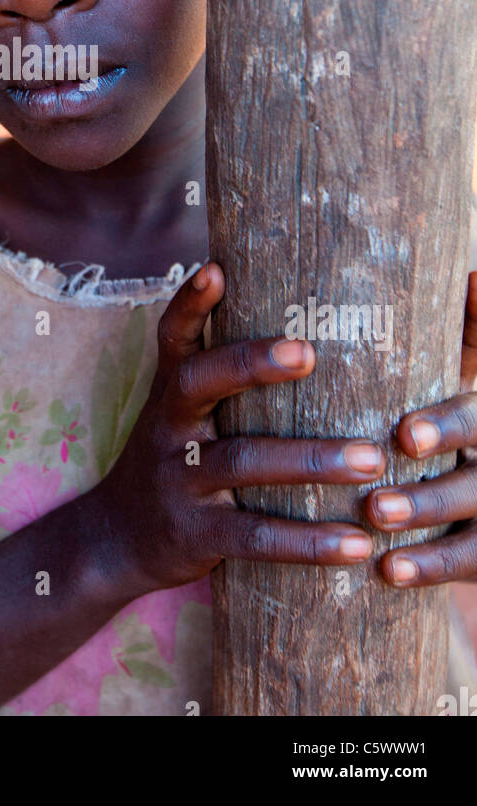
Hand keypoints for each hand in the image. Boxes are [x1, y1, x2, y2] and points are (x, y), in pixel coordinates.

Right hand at [94, 261, 385, 594]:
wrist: (114, 539)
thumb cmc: (172, 460)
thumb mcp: (180, 414)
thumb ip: (222, 377)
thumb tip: (307, 332)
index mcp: (170, 392)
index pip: (174, 337)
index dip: (190, 303)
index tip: (214, 268)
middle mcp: (168, 427)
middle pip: (202, 383)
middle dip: (253, 364)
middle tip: (309, 351)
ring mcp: (178, 481)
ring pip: (242, 460)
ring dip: (310, 460)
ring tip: (370, 460)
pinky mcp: (195, 535)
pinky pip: (254, 536)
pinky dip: (308, 542)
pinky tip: (356, 545)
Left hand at [366, 271, 476, 587]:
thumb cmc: (467, 402)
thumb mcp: (475, 361)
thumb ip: (472, 322)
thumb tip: (470, 269)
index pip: (475, 417)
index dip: (445, 427)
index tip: (403, 436)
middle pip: (473, 482)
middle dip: (426, 495)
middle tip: (375, 503)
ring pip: (470, 527)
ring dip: (421, 530)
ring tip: (375, 527)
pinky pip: (467, 562)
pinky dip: (430, 568)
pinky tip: (388, 573)